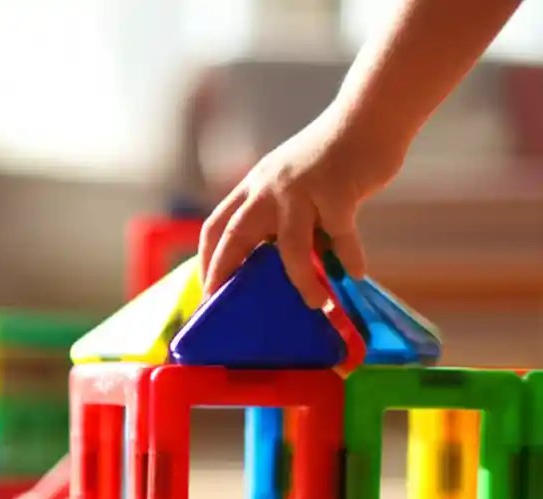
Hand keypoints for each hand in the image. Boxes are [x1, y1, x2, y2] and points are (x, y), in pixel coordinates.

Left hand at [198, 109, 405, 306]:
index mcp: (254, 186)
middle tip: (226, 306)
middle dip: (225, 272)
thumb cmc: (332, 156)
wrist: (368, 115)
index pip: (216, 225)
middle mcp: (269, 187)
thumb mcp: (291, 180)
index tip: (208, 287)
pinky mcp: (337, 191)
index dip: (207, 258)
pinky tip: (356, 275)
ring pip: (290, 246)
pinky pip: (341, 235)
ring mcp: (301, 189)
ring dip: (300, 280)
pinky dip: (349, 258)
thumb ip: (280, 214)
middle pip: (236, 236)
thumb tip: (278, 259)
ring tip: (314, 303)